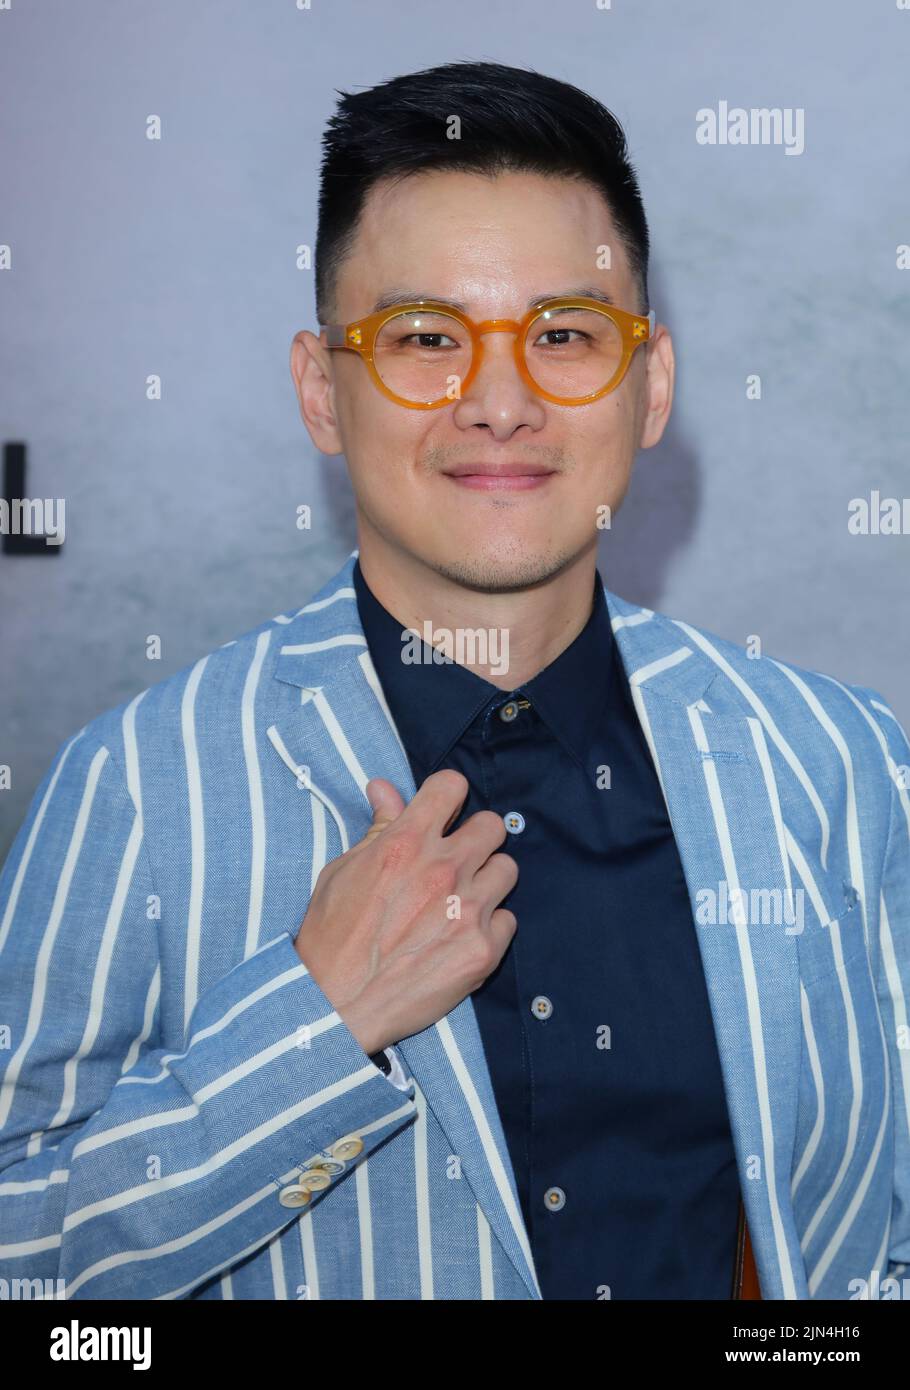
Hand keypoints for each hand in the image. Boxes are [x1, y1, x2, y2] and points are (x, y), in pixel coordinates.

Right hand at [293, 769, 517, 1054]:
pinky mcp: (483, 950)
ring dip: (487, 881)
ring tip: (463, 900)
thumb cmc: (332, 936)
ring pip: (507, 870)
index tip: (444, 811)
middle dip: (475, 838)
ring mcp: (467, 910)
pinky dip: (489, 927)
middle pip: (492, 825)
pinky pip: (508, 920)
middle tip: (457, 860)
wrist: (334, 1005)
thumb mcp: (344, 870)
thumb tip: (384, 787)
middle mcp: (442, 870)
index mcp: (405, 843)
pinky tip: (462, 937)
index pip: (451, 786)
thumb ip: (377, 828)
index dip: (448, 795)